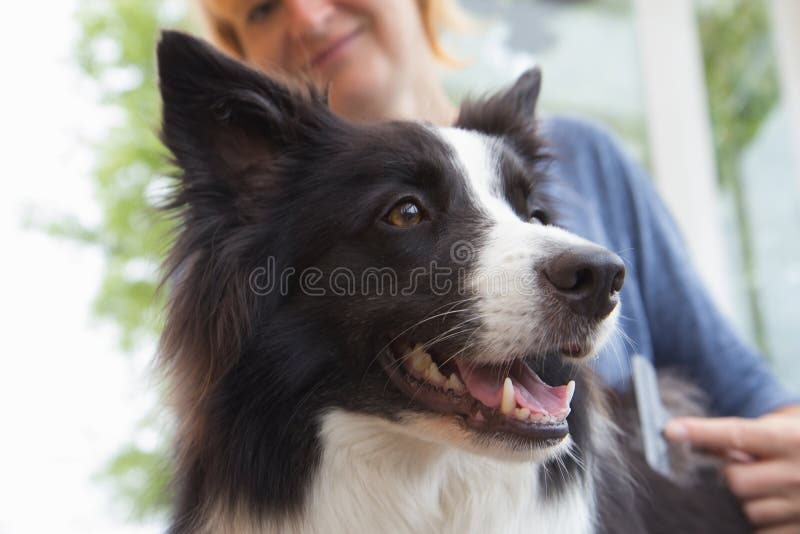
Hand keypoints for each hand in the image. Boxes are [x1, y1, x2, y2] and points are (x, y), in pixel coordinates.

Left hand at [664, 405, 799, 533]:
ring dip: (751, 501)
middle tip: (750, 467)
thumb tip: (690, 438)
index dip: (701, 432)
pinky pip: (763, 532)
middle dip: (733, 474)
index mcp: (791, 440)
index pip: (736, 434)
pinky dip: (765, 522)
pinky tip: (780, 507)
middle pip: (735, 480)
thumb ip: (741, 437)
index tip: (670, 430)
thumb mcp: (781, 430)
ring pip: (748, 510)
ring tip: (773, 488)